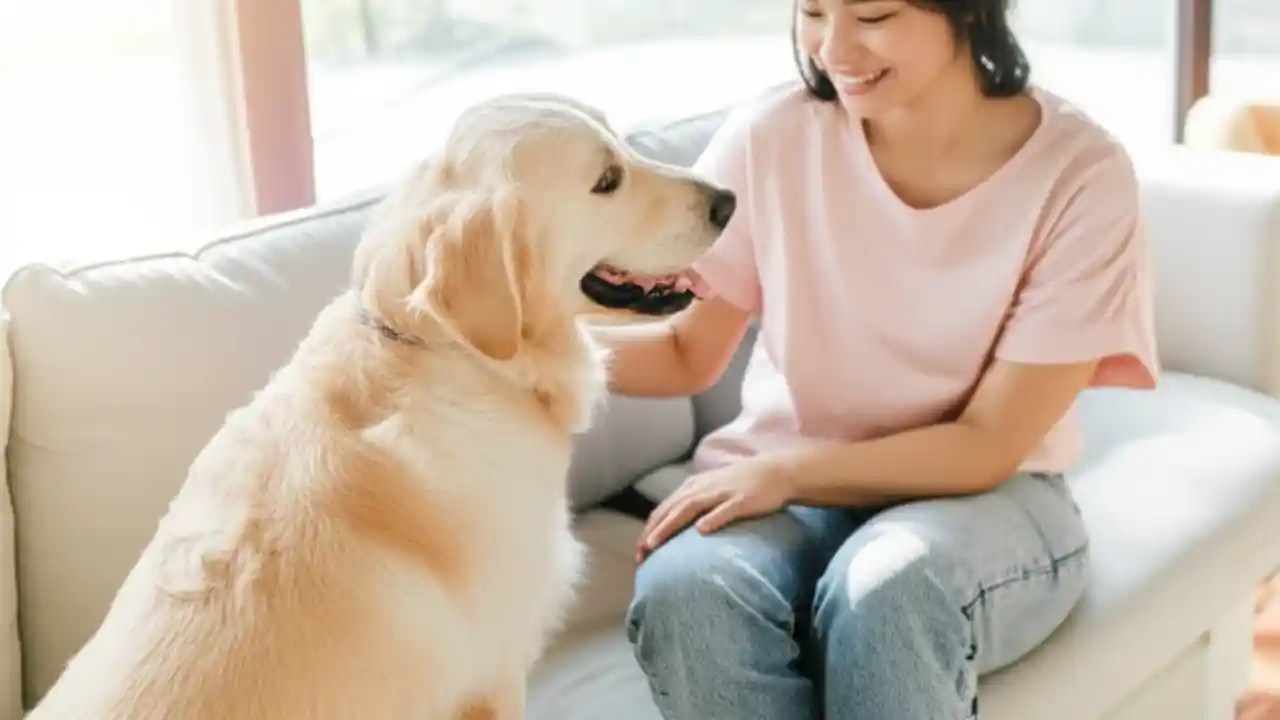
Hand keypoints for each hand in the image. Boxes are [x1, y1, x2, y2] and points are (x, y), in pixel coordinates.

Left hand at [637, 456, 792, 561]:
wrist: (775, 471)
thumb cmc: (742, 484)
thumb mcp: (712, 490)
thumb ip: (694, 504)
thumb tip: (675, 525)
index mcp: (693, 487)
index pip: (664, 508)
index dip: (649, 529)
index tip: (639, 551)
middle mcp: (702, 488)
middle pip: (670, 509)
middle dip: (652, 531)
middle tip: (639, 554)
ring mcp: (721, 492)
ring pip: (689, 508)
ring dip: (670, 526)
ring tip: (656, 544)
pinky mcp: (742, 499)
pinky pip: (725, 509)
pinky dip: (712, 519)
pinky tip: (701, 530)